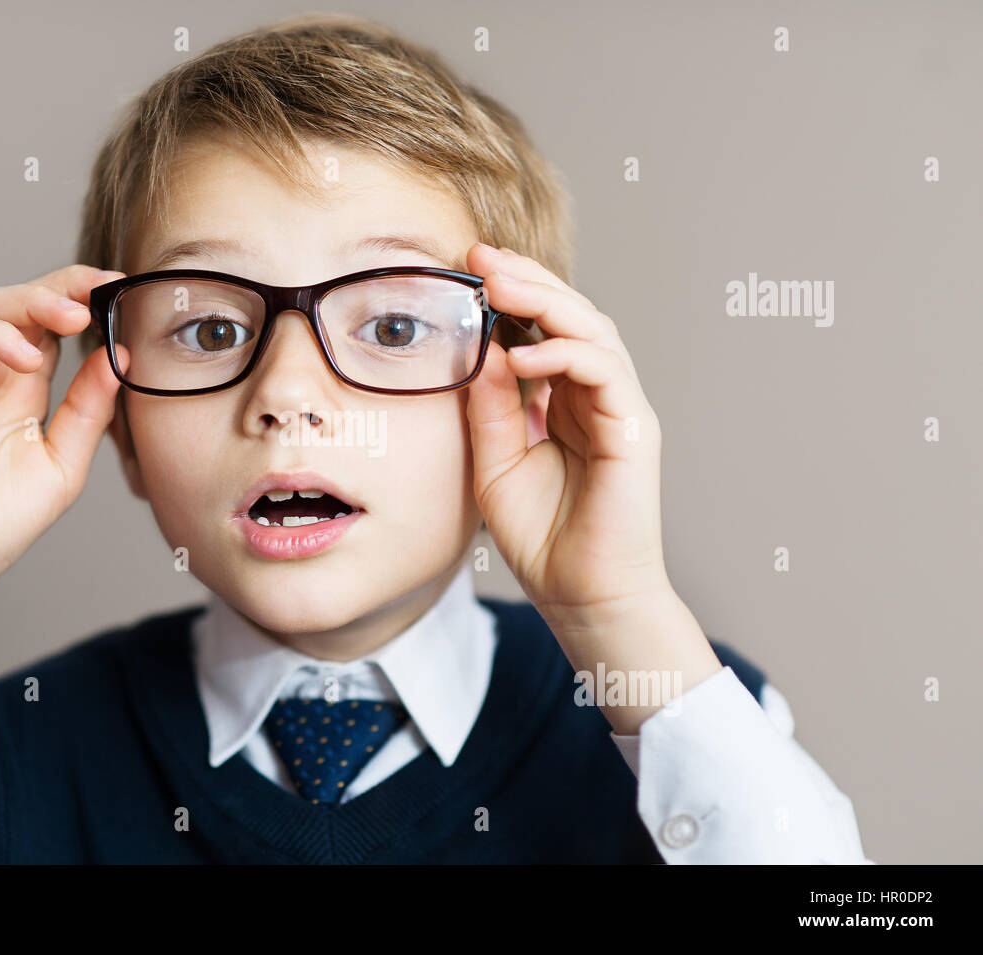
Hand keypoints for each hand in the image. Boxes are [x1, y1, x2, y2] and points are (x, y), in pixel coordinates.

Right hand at [0, 264, 128, 640]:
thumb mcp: (65, 462)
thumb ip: (89, 409)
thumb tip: (120, 356)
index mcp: (27, 387)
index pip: (55, 324)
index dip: (86, 299)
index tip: (123, 289)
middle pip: (25, 301)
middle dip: (66, 285)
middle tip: (103, 286)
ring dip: (34, 300)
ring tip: (73, 316)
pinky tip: (28, 358)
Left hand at [464, 243, 671, 629]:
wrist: (580, 595)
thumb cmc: (542, 535)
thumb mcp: (494, 462)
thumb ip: (489, 407)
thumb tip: (481, 350)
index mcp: (564, 399)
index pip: (543, 328)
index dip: (512, 294)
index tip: (467, 267)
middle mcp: (596, 396)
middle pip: (571, 315)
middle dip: (527, 279)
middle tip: (481, 256)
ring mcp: (619, 409)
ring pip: (594, 330)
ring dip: (547, 301)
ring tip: (498, 284)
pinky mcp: (634, 430)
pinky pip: (606, 373)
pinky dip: (566, 354)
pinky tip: (523, 355)